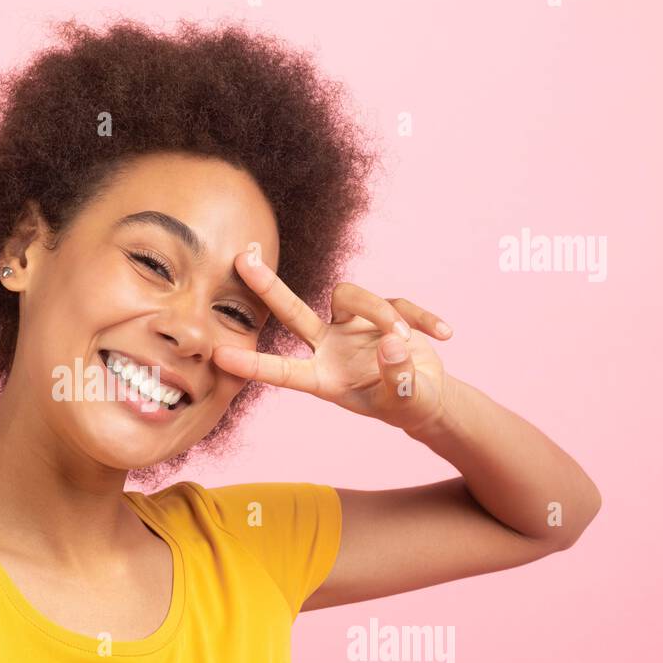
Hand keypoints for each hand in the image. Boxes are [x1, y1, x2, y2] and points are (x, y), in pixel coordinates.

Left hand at [211, 250, 453, 432]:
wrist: (428, 395)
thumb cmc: (407, 405)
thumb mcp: (406, 401)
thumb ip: (398, 377)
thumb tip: (392, 344)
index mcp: (324, 379)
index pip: (282, 371)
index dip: (252, 364)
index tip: (218, 355)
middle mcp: (329, 348)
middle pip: (292, 312)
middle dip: (268, 285)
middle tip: (242, 258)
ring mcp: (350, 327)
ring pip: (352, 296)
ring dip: (384, 314)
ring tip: (409, 341)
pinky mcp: (378, 312)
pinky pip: (397, 302)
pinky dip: (422, 317)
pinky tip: (443, 334)